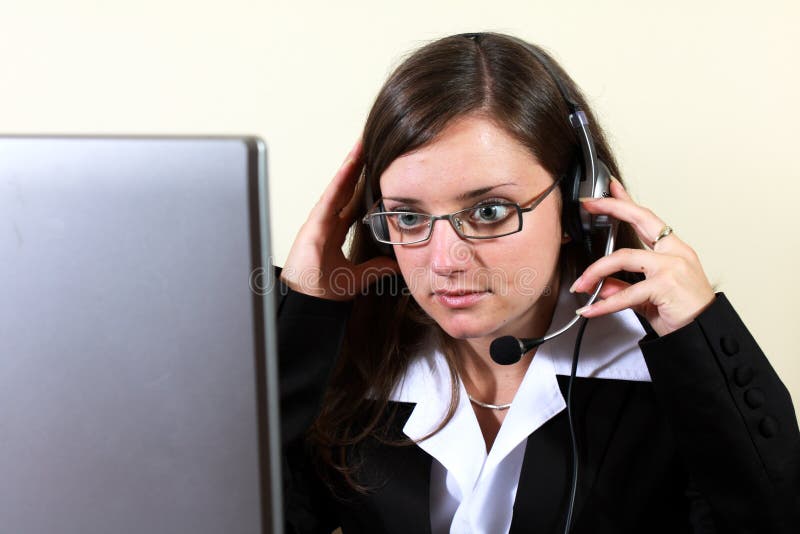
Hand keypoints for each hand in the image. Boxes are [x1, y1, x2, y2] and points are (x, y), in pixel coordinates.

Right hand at [280, 140, 399, 300]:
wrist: (306, 302)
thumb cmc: (321, 290)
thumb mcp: (357, 277)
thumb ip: (375, 269)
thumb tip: (394, 265)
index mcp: (334, 232)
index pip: (351, 202)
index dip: (361, 184)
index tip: (373, 168)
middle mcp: (326, 222)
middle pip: (344, 188)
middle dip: (356, 167)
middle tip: (368, 145)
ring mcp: (319, 221)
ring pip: (337, 187)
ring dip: (349, 166)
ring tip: (360, 145)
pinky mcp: (314, 224)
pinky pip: (330, 197)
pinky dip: (340, 181)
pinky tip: (349, 165)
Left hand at [569, 177, 714, 336]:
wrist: (705, 334)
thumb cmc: (684, 313)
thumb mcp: (649, 296)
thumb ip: (625, 287)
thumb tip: (601, 285)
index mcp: (673, 250)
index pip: (647, 218)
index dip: (627, 201)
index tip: (611, 188)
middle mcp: (674, 252)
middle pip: (640, 219)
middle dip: (612, 207)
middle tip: (589, 205)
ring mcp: (671, 267)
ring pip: (623, 257)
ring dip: (595, 271)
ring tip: (581, 284)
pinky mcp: (665, 285)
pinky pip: (626, 292)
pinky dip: (605, 303)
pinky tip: (591, 309)